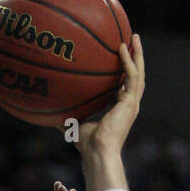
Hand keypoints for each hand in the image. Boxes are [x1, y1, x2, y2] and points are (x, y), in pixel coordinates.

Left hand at [78, 35, 144, 159]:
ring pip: (139, 73)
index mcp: (120, 109)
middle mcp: (128, 105)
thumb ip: (67, 117)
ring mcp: (131, 104)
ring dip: (137, 54)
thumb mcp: (75, 126)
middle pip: (136, 76)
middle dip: (135, 57)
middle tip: (132, 40)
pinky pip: (132, 77)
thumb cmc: (87, 146)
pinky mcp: (130, 103)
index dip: (123, 72)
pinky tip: (122, 47)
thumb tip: (50, 112)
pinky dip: (128, 61)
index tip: (119, 57)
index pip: (125, 86)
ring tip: (134, 37)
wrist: (98, 153)